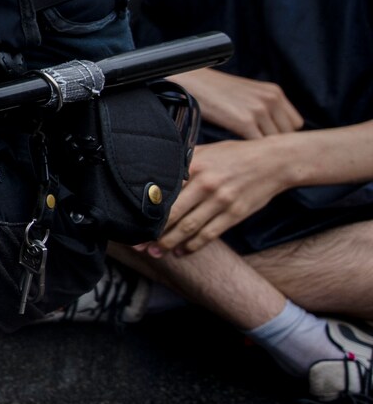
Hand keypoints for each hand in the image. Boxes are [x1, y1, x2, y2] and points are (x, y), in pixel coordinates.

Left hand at [143, 136, 297, 254]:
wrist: (274, 161)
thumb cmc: (235, 155)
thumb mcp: (206, 151)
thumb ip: (182, 161)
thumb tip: (154, 172)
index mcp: (193, 166)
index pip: (163, 191)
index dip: (146, 209)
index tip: (131, 220)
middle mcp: (205, 184)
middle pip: (172, 214)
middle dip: (152, 232)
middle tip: (137, 244)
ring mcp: (221, 201)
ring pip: (189, 228)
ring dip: (169, 243)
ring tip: (155, 252)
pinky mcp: (234, 214)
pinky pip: (209, 234)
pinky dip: (193, 246)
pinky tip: (181, 252)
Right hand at [174, 68, 304, 139]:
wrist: (190, 80)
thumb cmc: (213, 90)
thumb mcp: (247, 94)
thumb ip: (263, 108)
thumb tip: (270, 132)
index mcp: (274, 92)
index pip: (295, 123)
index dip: (282, 135)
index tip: (268, 142)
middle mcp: (271, 99)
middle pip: (288, 134)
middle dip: (274, 144)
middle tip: (259, 152)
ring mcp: (259, 110)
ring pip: (275, 141)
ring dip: (262, 149)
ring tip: (249, 154)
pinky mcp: (245, 121)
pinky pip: (258, 144)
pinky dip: (250, 150)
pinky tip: (239, 152)